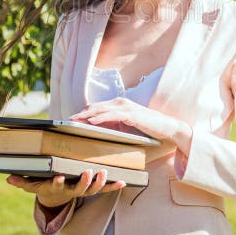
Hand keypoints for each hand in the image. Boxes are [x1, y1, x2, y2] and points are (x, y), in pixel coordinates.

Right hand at [6, 169, 125, 207]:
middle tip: (87, 172)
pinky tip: (122, 181)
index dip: (58, 182)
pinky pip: (104, 190)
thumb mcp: (32, 185)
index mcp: (58, 187)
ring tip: (104, 172)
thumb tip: (9, 178)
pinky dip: (113, 186)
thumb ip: (22, 181)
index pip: (57, 185)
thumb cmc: (45, 186)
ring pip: (93, 189)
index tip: (58, 176)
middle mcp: (71, 190)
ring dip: (99, 182)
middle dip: (84, 181)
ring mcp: (83, 190)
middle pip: (79, 189)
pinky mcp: (92, 189)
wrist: (56, 198)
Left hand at [71, 98, 192, 154]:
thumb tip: (97, 131)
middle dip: (81, 113)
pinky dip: (100, 117)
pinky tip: (91, 121)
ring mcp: (126, 107)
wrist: (167, 129)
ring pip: (102, 109)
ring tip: (75, 120)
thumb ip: (114, 126)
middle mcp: (121, 103)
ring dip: (87, 115)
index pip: (97, 107)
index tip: (71, 120)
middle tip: (68, 120)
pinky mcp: (131, 114)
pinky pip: (112, 115)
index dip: (84, 113)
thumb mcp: (127, 127)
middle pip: (96, 107)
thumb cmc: (147, 129)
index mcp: (119, 105)